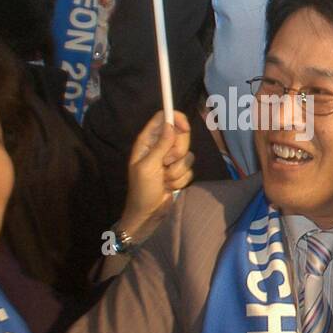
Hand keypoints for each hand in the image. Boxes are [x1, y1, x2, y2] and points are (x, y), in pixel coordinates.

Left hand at [119, 110, 192, 243]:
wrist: (148, 213)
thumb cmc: (142, 189)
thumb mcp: (148, 166)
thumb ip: (160, 145)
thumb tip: (170, 123)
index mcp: (148, 141)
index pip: (163, 118)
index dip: (176, 119)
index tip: (184, 128)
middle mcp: (160, 147)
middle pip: (180, 135)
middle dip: (177, 151)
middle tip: (166, 163)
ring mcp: (171, 160)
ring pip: (187, 154)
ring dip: (177, 170)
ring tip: (164, 179)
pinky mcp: (180, 171)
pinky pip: (189, 169)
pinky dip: (180, 179)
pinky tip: (170, 186)